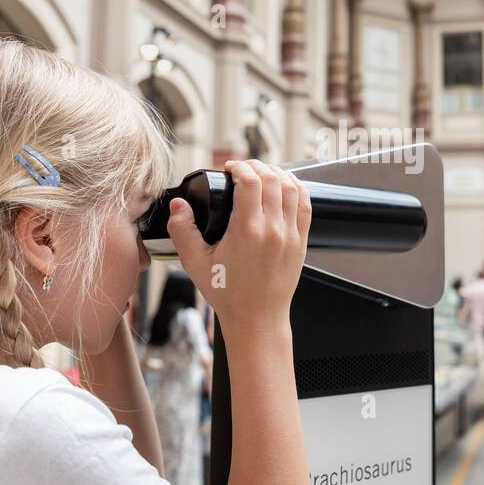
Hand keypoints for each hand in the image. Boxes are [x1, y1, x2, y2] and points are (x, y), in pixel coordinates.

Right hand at [166, 159, 311, 341]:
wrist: (257, 318)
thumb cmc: (228, 294)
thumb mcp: (195, 263)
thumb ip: (183, 231)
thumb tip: (178, 206)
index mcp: (247, 231)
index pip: (250, 181)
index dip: (239, 167)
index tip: (229, 168)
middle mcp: (273, 229)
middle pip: (272, 179)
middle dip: (256, 166)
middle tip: (243, 168)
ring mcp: (291, 235)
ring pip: (292, 187)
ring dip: (277, 173)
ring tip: (262, 172)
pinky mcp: (301, 242)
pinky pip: (305, 205)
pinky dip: (297, 188)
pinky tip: (285, 185)